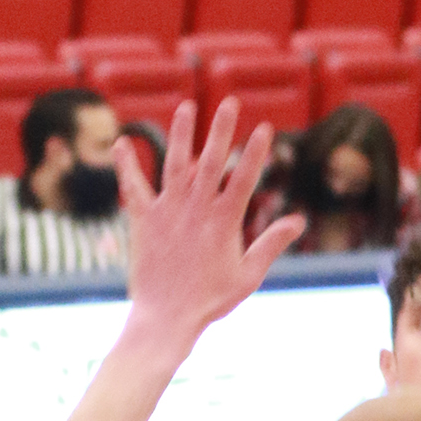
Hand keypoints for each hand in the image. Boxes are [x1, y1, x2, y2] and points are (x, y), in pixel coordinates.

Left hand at [113, 99, 305, 348]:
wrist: (165, 318)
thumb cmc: (209, 301)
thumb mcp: (248, 275)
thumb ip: (271, 244)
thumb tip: (299, 220)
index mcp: (223, 222)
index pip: (243, 178)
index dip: (255, 152)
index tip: (264, 127)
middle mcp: (195, 210)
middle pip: (211, 161)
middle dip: (222, 129)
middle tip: (230, 102)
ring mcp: (167, 212)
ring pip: (174, 165)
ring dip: (181, 134)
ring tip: (187, 107)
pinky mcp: (143, 220)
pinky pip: (133, 187)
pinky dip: (126, 165)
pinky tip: (121, 142)